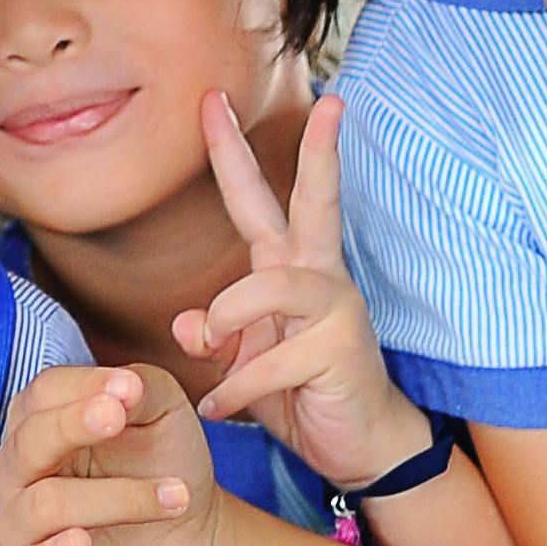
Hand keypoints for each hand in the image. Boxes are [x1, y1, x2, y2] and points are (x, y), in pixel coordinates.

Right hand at [0, 362, 228, 545]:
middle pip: (28, 444)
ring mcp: (22, 528)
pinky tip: (82, 543)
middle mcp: (18, 473)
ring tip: (173, 496)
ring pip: (43, 505)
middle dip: (74, 427)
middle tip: (118, 418)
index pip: (41, 395)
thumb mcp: (164, 412)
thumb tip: (123, 384)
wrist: (194, 534)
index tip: (130, 388)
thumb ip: (143, 388)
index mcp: (39, 423)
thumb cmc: (166, 461)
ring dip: (114, 497)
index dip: (82, 387)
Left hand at [174, 92, 428, 485]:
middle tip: (328, 104)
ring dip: (226, 322)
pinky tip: (220, 408)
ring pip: (265, 288)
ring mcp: (336, 309)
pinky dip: (232, 390)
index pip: (257, 198)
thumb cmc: (300, 391)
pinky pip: (264, 362)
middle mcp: (318, 276)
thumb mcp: (241, 359)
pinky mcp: (338, 350)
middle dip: (319, 152)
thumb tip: (187, 323)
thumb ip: (214, 334)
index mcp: (289, 267)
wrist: (358, 445)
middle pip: (314, 201)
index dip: (231, 150)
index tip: (212, 101)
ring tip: (211, 356)